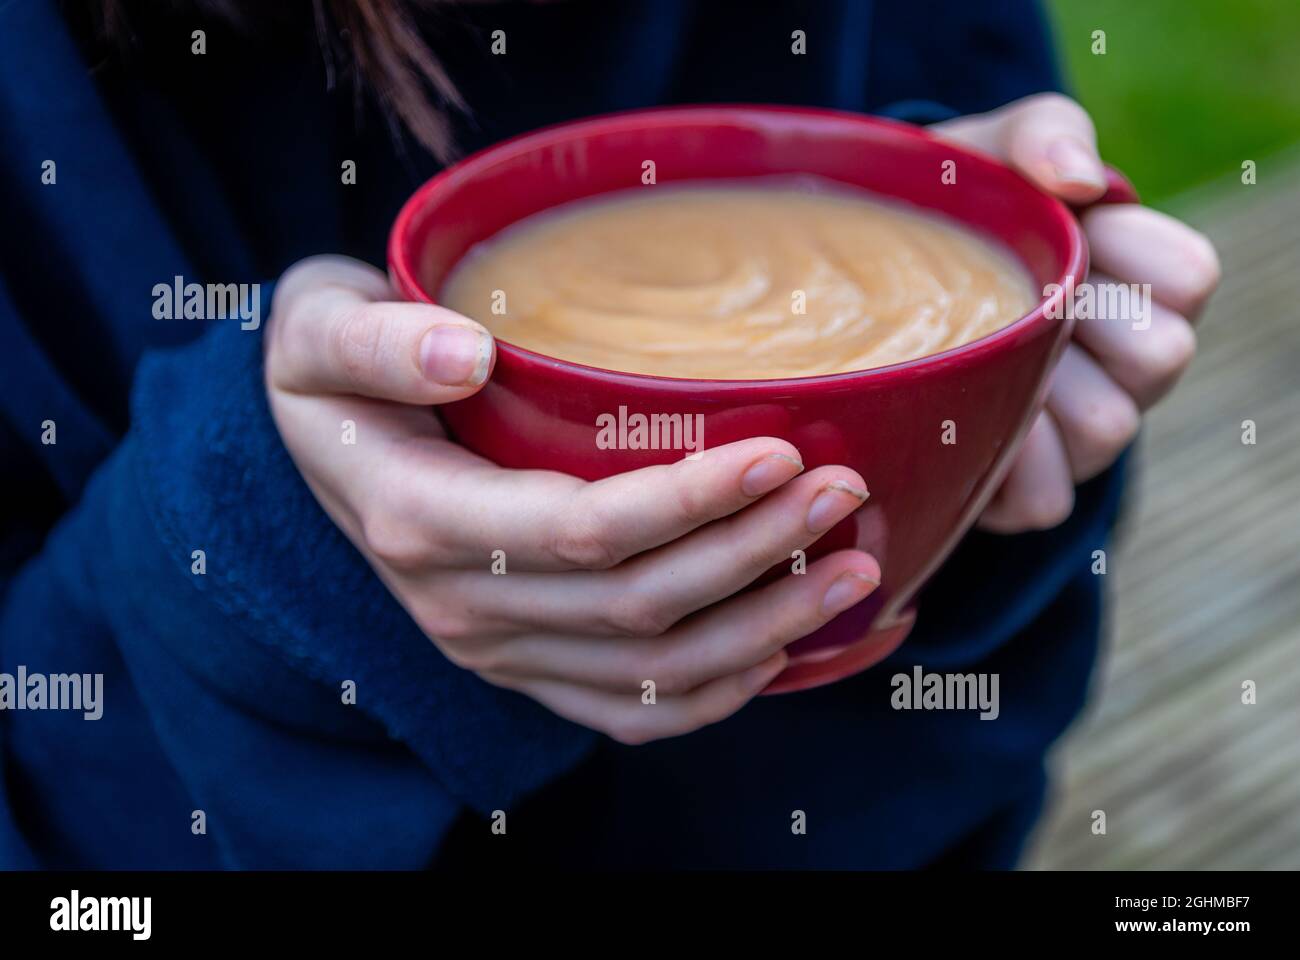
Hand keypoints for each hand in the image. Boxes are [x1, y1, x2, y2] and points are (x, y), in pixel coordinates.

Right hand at [264, 256, 879, 743]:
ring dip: (764, 633)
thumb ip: (376, 343)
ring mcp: (496, 651)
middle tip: (843, 493)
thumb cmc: (334, 374)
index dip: (691, 502)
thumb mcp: (318, 331)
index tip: (782, 452)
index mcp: (423, 522)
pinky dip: (718, 693)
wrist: (315, 448)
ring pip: (651, 673)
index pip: (584, 530)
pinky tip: (786, 651)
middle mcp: (463, 606)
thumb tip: (461, 355)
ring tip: (856, 574)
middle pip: (639, 606)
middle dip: (755, 556)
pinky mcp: (525, 667)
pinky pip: (630, 712)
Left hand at [933, 94, 1220, 531]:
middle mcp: (1128, 361)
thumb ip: (1042, 136)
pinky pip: (1046, 498)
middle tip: (1006, 299)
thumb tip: (1080, 181)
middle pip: (1162, 355)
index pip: (1190, 274)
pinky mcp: (1031, 489)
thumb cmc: (952, 213)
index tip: (1063, 228)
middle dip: (1076, 322)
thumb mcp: (988, 152)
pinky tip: (956, 419)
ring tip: (972, 356)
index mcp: (1139, 279)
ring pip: (1107, 428)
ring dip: (1032, 390)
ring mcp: (1085, 430)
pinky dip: (1001, 463)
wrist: (863, 288)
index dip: (1127, 252)